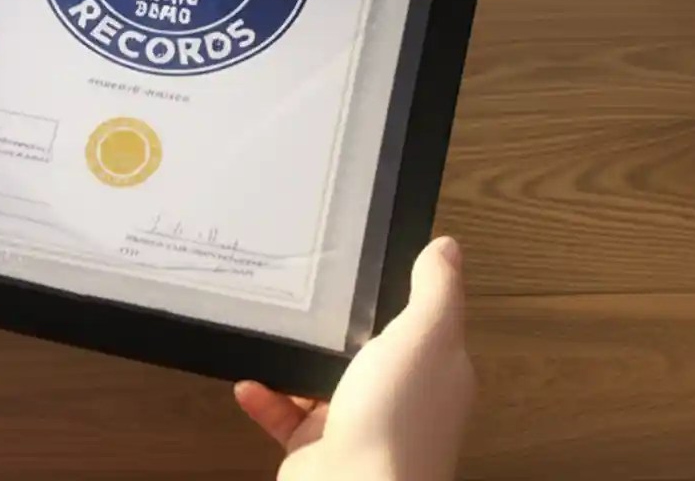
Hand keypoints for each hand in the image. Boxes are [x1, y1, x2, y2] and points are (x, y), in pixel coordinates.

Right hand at [235, 236, 474, 480]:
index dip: (396, 295)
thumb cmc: (395, 413)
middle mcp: (399, 399)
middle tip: (302, 286)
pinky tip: (247, 379)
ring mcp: (355, 425)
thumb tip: (446, 246)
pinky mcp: (314, 448)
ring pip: (322, 381)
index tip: (360, 260)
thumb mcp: (425, 336)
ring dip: (295, 359)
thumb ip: (434, 290)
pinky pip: (285, 415)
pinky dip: (265, 397)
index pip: (420, 325)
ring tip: (269, 324)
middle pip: (367, 351)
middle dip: (337, 325)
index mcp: (433, 372)